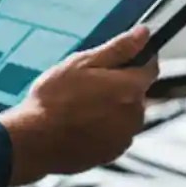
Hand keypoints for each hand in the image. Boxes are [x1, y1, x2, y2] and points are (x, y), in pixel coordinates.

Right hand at [0, 26, 159, 185]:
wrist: (35, 141)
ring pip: (126, 113)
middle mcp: (135, 115)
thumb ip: (119, 48)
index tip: (119, 58)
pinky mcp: (112, 153)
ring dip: (112, 108)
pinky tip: (80, 124)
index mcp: (131, 88)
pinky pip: (115, 133)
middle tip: (88, 84)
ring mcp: (124, 137)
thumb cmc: (55, 99)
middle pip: (136, 92)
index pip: (150, 67)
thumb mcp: (83, 63)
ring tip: (80, 106)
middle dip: (119, 85)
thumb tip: (144, 33)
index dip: (137, 59)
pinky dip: (104, 128)